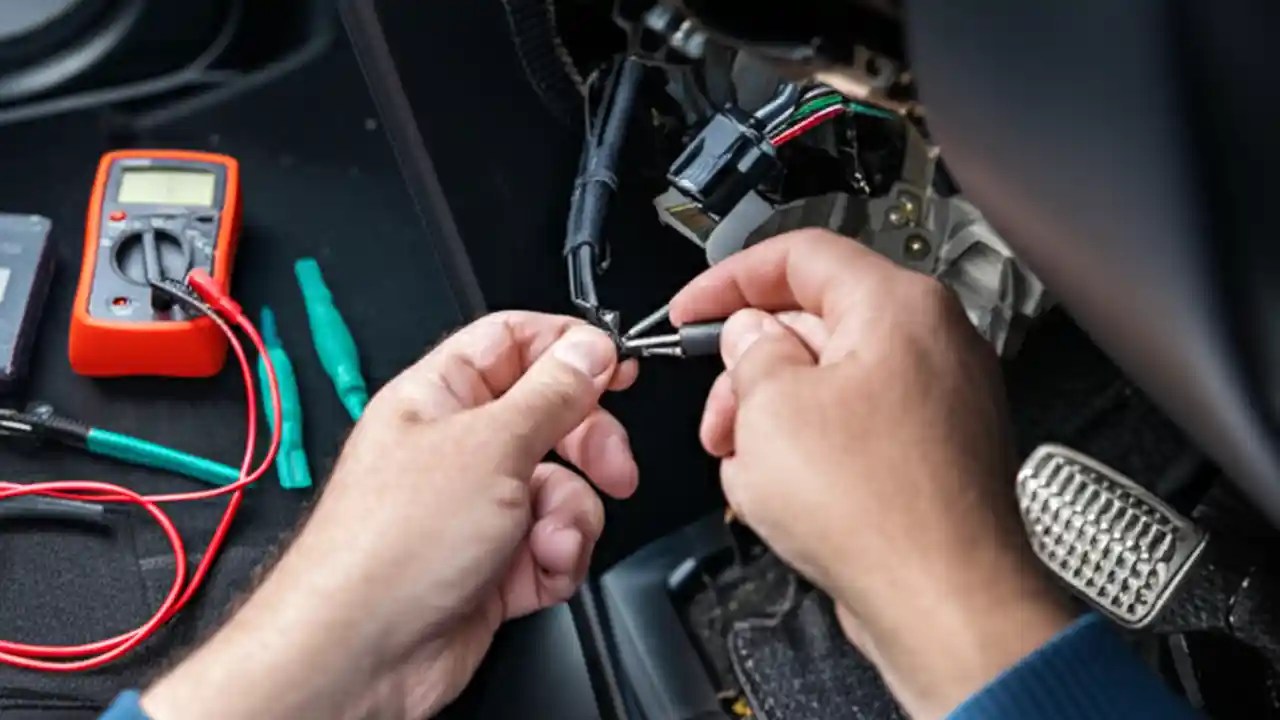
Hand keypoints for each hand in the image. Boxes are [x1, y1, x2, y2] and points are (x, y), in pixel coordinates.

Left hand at [143, 312, 637, 719]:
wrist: (364, 651)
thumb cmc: (391, 544)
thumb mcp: (491, 446)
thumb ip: (553, 393)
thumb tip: (589, 348)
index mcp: (442, 396)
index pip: (515, 343)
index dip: (569, 349)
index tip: (616, 368)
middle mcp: (460, 448)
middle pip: (554, 418)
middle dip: (591, 445)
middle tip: (611, 466)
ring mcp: (479, 508)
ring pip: (564, 489)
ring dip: (572, 517)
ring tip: (548, 538)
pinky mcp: (497, 563)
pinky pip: (556, 544)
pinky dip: (558, 559)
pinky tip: (537, 570)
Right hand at [670, 230, 1072, 718]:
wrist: (947, 606)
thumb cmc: (880, 512)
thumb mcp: (772, 410)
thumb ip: (750, 351)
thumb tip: (750, 335)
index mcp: (898, 307)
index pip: (800, 256)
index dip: (730, 279)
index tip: (693, 310)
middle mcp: (932, 342)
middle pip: (813, 322)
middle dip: (750, 369)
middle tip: (719, 412)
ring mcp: (940, 399)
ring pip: (829, 382)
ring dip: (775, 419)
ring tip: (751, 469)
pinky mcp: (934, 451)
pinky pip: (855, 429)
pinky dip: (812, 451)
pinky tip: (788, 495)